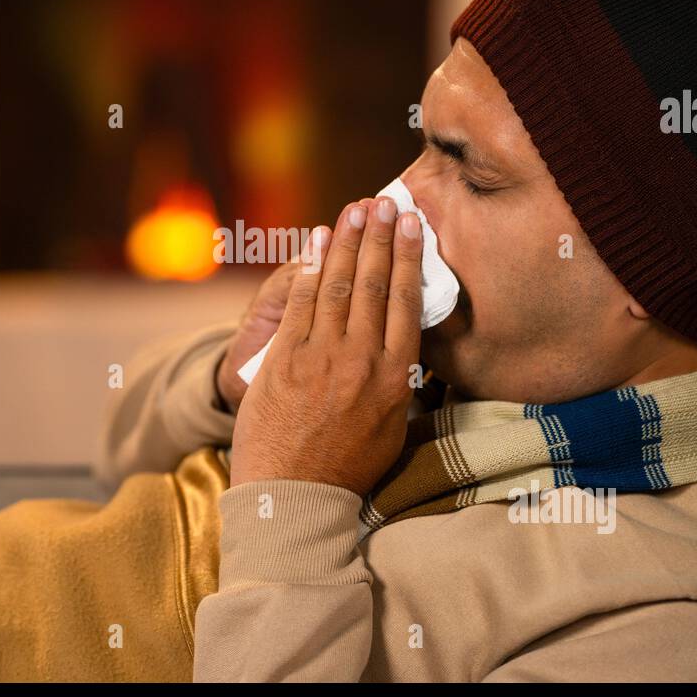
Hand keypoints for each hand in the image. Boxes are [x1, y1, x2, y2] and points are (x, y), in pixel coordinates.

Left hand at [229, 195, 423, 494]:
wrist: (293, 493)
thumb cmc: (347, 467)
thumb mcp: (393, 429)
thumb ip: (401, 382)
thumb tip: (405, 345)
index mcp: (395, 377)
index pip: (405, 303)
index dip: (409, 258)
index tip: (413, 226)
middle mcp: (362, 359)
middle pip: (373, 284)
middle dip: (380, 238)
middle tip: (385, 203)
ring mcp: (321, 355)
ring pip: (338, 285)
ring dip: (347, 242)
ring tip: (356, 211)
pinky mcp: (284, 357)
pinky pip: (300, 301)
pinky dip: (309, 267)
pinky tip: (317, 241)